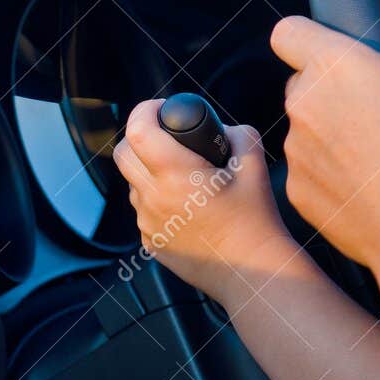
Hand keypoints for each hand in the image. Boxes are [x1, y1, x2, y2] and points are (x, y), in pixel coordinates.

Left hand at [114, 105, 297, 306]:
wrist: (253, 272)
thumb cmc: (256, 223)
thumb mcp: (255, 167)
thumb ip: (239, 135)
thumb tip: (224, 128)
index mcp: (176, 175)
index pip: (138, 130)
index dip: (145, 110)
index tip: (161, 108)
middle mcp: (154, 199)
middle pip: (124, 154)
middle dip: (140, 136)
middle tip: (165, 135)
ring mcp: (148, 223)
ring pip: (134, 184)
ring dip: (149, 171)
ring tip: (185, 176)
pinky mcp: (151, 242)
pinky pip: (144, 211)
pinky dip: (158, 200)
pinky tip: (188, 207)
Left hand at [270, 11, 379, 287]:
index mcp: (339, 67)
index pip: (290, 31)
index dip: (310, 38)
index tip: (336, 53)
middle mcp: (306, 105)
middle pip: (303, 81)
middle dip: (334, 88)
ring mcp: (297, 151)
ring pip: (306, 126)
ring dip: (332, 131)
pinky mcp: (297, 190)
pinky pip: (308, 167)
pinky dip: (331, 170)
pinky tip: (371, 183)